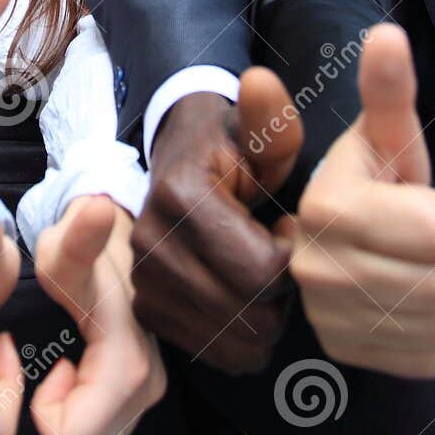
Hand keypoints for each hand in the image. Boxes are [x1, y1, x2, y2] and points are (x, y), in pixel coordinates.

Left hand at [31, 196, 164, 434]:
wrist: (112, 237)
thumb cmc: (79, 244)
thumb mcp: (66, 244)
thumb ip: (75, 240)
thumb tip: (98, 206)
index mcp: (128, 360)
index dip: (44, 416)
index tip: (42, 365)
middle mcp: (146, 383)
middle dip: (51, 418)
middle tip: (44, 365)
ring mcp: (147, 390)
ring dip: (63, 414)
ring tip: (56, 363)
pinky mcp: (140, 392)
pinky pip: (97, 431)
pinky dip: (74, 412)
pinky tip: (69, 371)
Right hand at [129, 72, 301, 373]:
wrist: (180, 161)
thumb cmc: (234, 147)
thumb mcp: (261, 129)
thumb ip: (271, 115)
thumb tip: (257, 82)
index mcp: (181, 197)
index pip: (261, 272)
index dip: (292, 260)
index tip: (286, 229)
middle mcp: (151, 243)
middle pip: (249, 313)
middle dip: (281, 294)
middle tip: (277, 255)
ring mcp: (142, 281)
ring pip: (233, 341)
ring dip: (262, 317)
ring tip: (260, 273)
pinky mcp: (145, 308)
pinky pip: (211, 352)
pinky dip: (238, 335)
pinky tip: (241, 296)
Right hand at [275, 24, 434, 378]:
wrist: (368, 239)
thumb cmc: (386, 179)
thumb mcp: (393, 135)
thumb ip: (390, 91)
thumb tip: (387, 32)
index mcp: (323, 204)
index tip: (416, 201)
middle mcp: (309, 263)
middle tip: (420, 242)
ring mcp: (320, 314)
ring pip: (432, 324)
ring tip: (416, 269)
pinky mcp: (340, 350)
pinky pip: (420, 357)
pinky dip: (431, 337)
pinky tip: (411, 308)